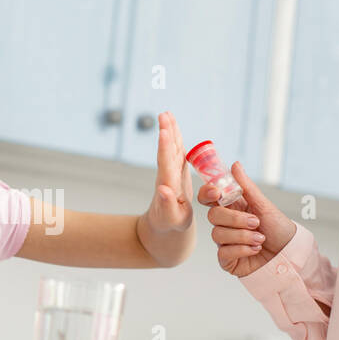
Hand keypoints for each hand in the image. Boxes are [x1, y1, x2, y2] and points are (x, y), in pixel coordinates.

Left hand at [146, 111, 194, 232]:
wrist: (164, 225)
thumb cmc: (170, 224)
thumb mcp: (171, 219)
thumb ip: (167, 205)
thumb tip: (163, 190)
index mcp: (168, 185)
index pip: (166, 163)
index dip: (165, 147)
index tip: (164, 132)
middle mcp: (167, 175)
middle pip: (166, 150)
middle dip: (166, 132)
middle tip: (164, 115)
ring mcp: (171, 172)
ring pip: (171, 148)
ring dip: (170, 131)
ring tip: (166, 114)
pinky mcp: (176, 171)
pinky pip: (176, 151)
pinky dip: (175, 138)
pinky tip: (173, 127)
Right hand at [199, 162, 295, 276]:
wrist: (289, 253)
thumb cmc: (278, 229)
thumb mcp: (264, 205)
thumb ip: (246, 187)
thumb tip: (235, 165)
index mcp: (232, 207)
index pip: (209, 198)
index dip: (207, 193)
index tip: (216, 193)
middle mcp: (226, 224)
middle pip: (212, 216)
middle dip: (235, 219)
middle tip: (255, 222)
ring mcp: (225, 242)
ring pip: (218, 234)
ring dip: (243, 236)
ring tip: (260, 238)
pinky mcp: (227, 259)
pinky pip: (224, 253)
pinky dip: (242, 250)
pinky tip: (255, 249)